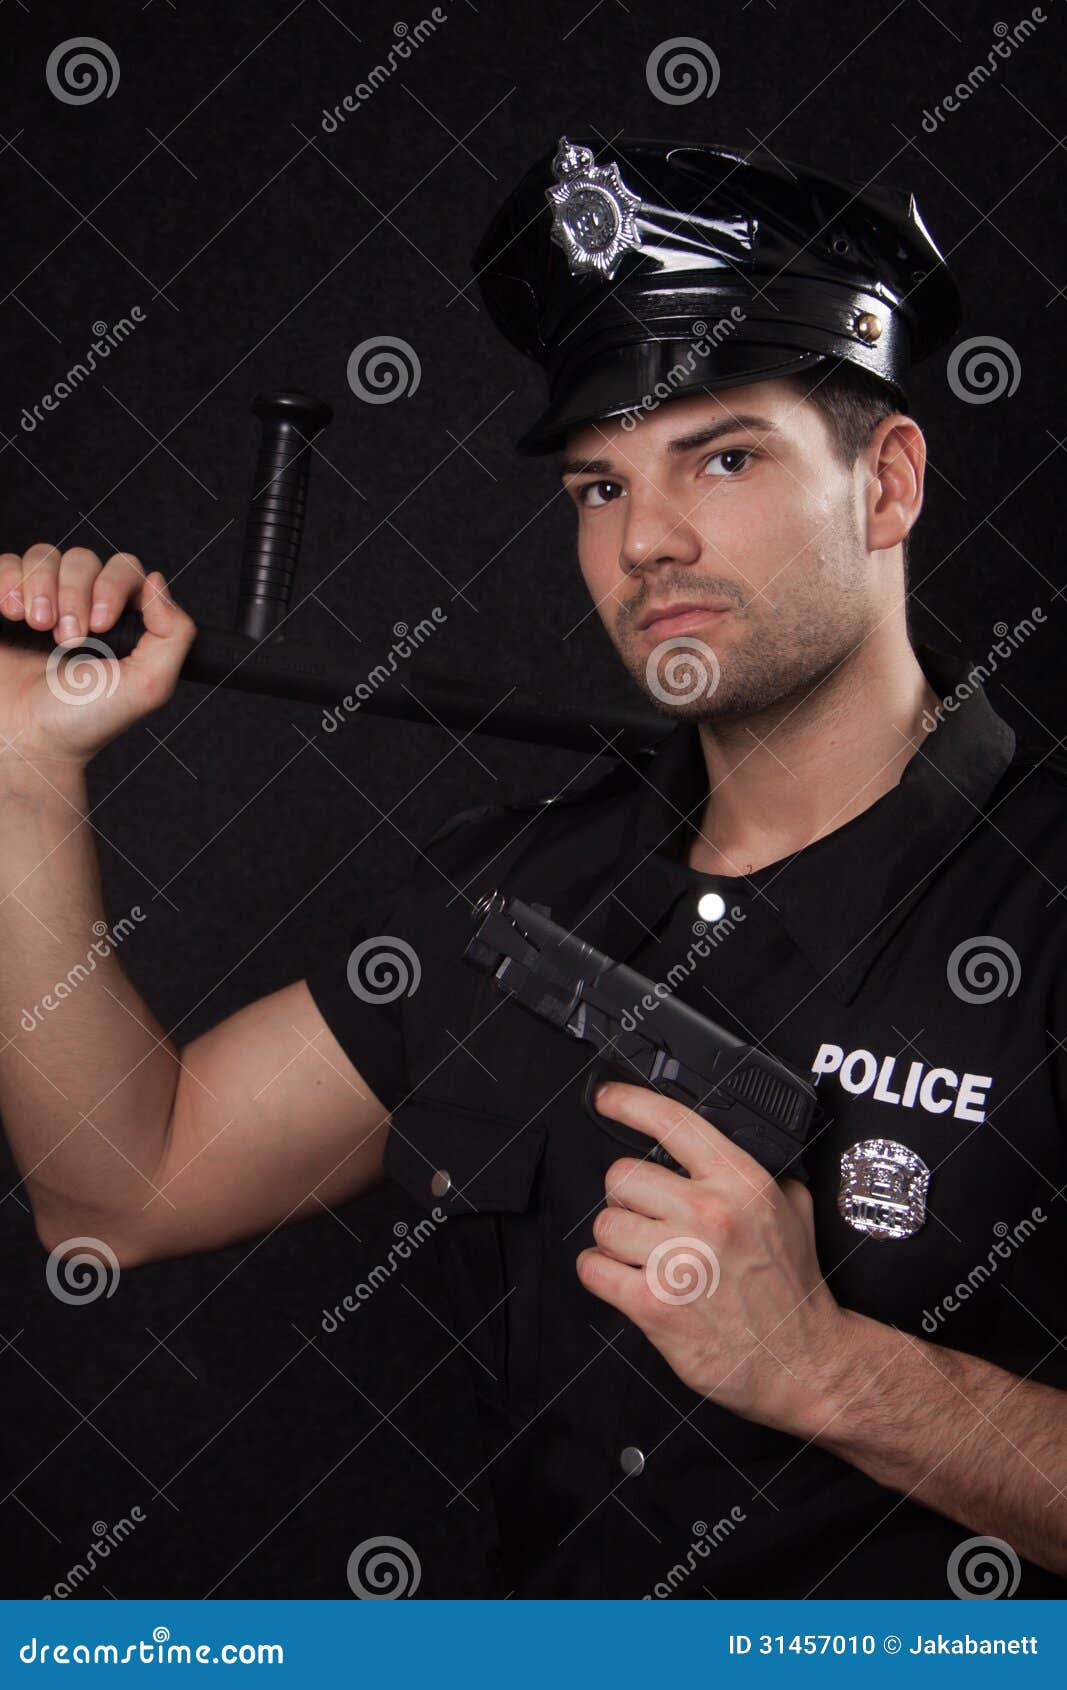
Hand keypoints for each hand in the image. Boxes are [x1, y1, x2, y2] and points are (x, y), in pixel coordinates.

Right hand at [0, 543, 196, 772]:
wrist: (25, 740)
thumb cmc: (82, 721)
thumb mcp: (148, 685)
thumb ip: (173, 634)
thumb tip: (158, 583)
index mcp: (119, 622)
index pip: (125, 570)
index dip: (113, 587)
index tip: (100, 626)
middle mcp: (81, 606)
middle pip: (82, 559)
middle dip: (73, 595)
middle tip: (66, 639)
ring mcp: (41, 602)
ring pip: (44, 556)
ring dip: (41, 588)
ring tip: (36, 628)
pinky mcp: (6, 604)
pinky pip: (7, 563)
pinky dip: (9, 581)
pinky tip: (12, 614)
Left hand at [576, 1080, 850, 1437]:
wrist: (803, 1360)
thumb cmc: (793, 1289)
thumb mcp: (792, 1209)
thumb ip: (753, 1171)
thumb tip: (713, 1144)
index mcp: (741, 1183)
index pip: (672, 1122)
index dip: (629, 1102)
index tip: (607, 1098)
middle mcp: (709, 1214)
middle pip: (622, 1176)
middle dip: (629, 1199)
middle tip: (650, 1220)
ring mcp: (679, 1261)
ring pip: (604, 1224)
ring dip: (617, 1241)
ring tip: (645, 1256)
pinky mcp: (655, 1305)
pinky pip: (593, 1269)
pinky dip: (601, 1273)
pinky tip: (625, 1278)